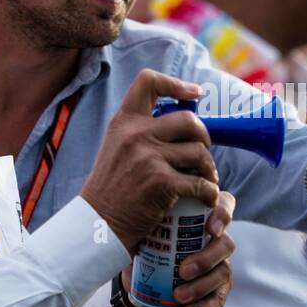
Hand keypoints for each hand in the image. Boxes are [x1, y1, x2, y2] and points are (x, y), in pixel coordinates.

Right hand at [82, 70, 219, 252]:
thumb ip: (140, 133)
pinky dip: (209, 192)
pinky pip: (201, 182)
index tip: (195, 93)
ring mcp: (149, 157)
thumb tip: (180, 123)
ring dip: (208, 168)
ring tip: (205, 179)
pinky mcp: (162, 182)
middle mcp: (136, 134)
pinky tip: (205, 198)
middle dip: (204, 137)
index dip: (176, 83)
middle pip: (189, 120)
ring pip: (199, 151)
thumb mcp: (116, 149)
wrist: (98, 224)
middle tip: (201, 155)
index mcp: (123, 122)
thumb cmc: (111, 189)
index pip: (147, 82)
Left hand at [131, 191, 236, 306]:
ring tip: (178, 295)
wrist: (142, 285)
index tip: (210, 228)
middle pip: (226, 245)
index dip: (223, 214)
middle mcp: (215, 242)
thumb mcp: (144, 231)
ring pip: (223, 273)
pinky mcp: (216, 292)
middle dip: (207, 258)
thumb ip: (147, 217)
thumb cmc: (147, 249)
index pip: (223, 206)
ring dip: (201, 286)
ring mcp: (218, 267)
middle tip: (183, 271)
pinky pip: (217, 300)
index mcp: (202, 220)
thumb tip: (138, 208)